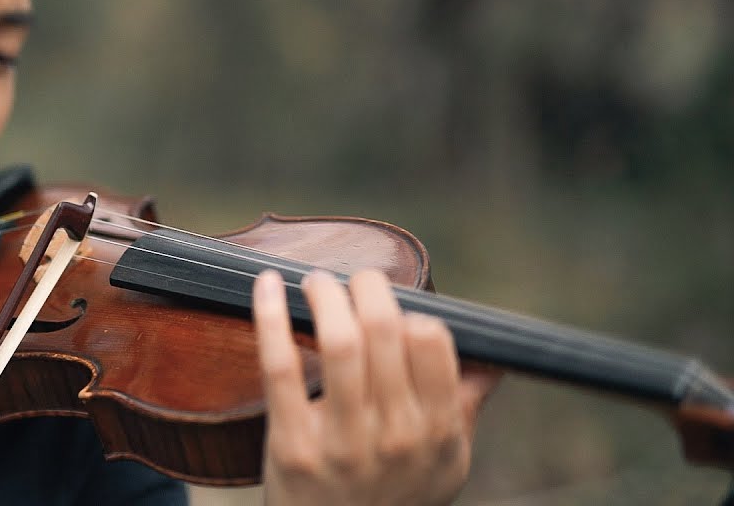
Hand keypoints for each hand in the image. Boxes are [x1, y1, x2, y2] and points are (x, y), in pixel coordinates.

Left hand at [252, 269, 499, 505]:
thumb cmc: (393, 498)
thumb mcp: (444, 464)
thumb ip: (465, 409)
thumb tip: (494, 360)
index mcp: (436, 430)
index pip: (431, 341)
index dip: (409, 312)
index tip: (391, 307)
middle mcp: (395, 435)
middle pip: (384, 330)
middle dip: (367, 286)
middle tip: (353, 278)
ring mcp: (342, 442)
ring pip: (339, 342)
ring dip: (325, 294)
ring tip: (316, 281)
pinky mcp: (292, 445)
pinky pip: (280, 367)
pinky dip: (270, 318)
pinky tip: (267, 287)